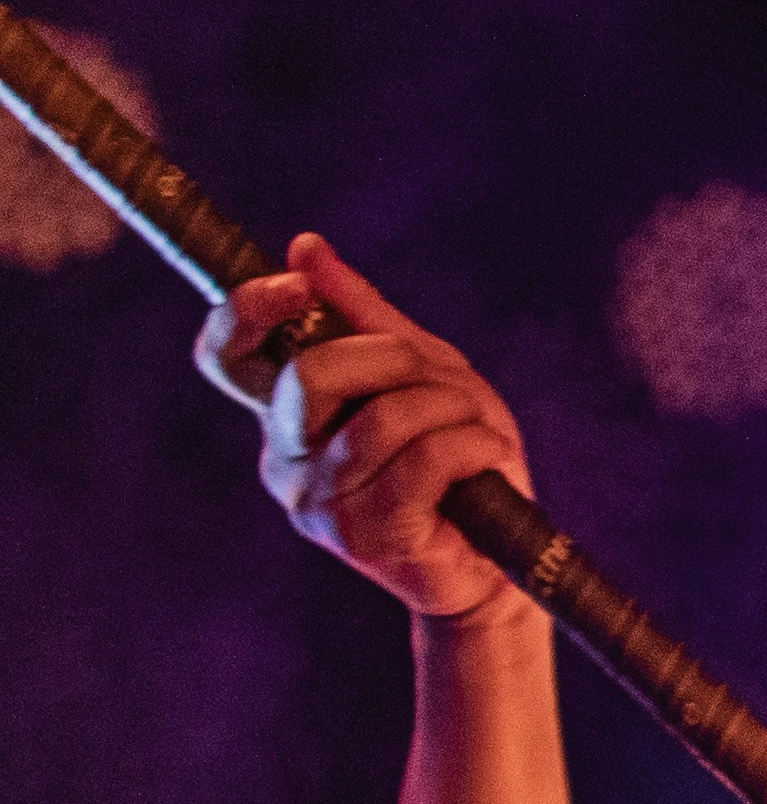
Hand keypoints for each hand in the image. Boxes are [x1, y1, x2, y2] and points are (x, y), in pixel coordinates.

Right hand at [204, 233, 533, 631]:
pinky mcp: (365, 535)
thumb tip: (304, 248)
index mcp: (285, 413)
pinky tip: (487, 461)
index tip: (294, 287)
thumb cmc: (462, 457)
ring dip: (454, 410)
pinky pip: (427, 459)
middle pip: (311, 373)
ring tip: (476, 435)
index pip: (227, 356)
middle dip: (396, 358)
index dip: (246, 311)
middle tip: (441, 383)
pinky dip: (474, 445)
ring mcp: (317, 502)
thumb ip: (362, 315)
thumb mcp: (424, 371)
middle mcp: (284, 458)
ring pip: (386, 417)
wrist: (502, 555)